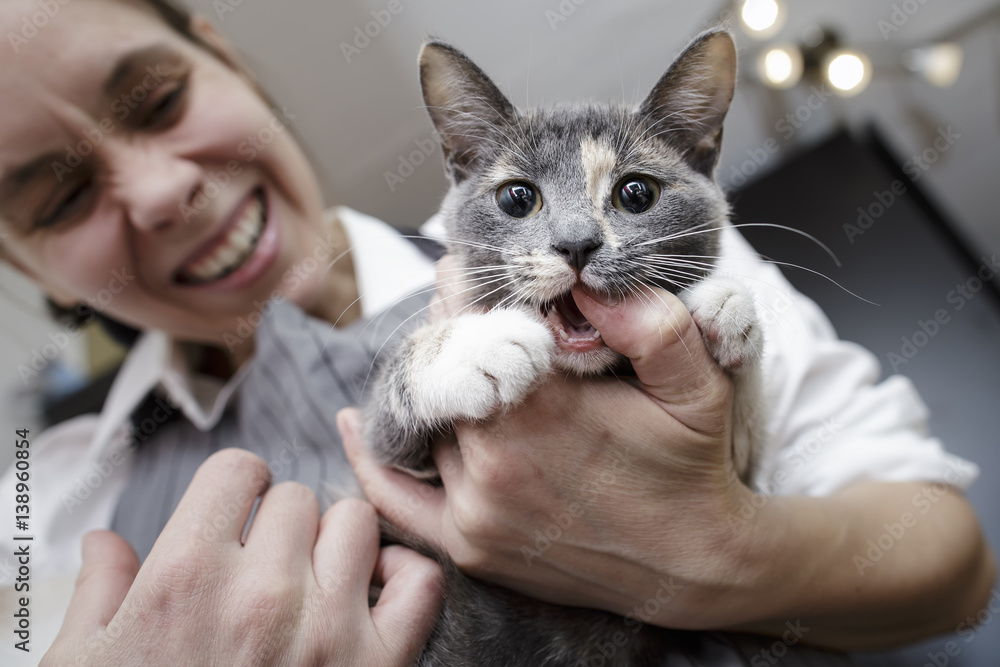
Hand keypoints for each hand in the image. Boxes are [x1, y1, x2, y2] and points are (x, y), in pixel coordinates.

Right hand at [42, 449, 441, 666]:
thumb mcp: (84, 664)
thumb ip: (98, 592)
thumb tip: (103, 541)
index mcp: (184, 579)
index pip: (237, 471)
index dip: (235, 489)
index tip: (234, 513)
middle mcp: (261, 594)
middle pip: (297, 498)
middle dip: (279, 523)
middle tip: (264, 563)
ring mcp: (327, 630)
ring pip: (357, 523)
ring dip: (335, 543)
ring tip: (311, 579)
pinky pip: (420, 582)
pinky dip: (403, 576)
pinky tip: (371, 591)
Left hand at [341, 281, 759, 629]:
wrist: (692, 565)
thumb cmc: (691, 469)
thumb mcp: (699, 387)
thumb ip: (656, 326)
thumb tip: (590, 281)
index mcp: (540, 412)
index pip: (471, 327)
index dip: (465, 289)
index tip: (462, 265)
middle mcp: (493, 462)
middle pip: (438, 372)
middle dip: (449, 334)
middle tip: (458, 303)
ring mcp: (474, 510)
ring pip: (421, 423)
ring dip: (429, 384)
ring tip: (447, 355)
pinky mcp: (468, 544)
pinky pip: (397, 498)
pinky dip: (371, 459)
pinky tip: (355, 422)